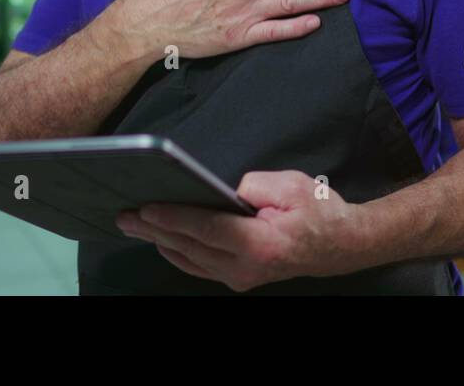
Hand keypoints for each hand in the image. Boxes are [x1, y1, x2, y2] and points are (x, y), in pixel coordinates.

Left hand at [116, 170, 365, 291]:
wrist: (339, 246)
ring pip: (190, 259)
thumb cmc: (317, 211)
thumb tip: (221, 193)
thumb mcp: (290, 186)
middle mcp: (246, 267)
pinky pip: (199, 267)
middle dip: (154, 230)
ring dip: (159, 242)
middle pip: (190, 246)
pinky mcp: (238, 277)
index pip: (206, 229)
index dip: (173, 218)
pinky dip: (176, 252)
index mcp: (260, 243)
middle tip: (124, 215)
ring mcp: (240, 277)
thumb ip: (252, 186)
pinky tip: (160, 240)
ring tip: (133, 225)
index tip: (145, 209)